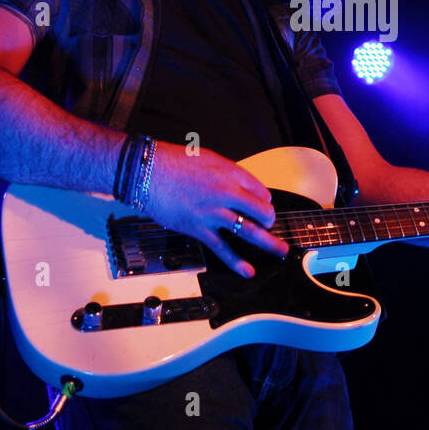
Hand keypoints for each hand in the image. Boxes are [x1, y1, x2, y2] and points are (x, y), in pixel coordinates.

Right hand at [142, 141, 287, 277]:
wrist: (148, 171)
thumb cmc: (174, 162)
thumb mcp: (209, 159)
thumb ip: (227, 174)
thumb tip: (238, 188)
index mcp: (231, 173)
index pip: (261, 191)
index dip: (264, 200)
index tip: (261, 206)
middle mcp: (227, 192)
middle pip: (262, 211)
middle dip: (270, 221)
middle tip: (270, 226)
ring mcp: (214, 212)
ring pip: (249, 231)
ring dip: (268, 243)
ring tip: (280, 250)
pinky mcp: (199, 228)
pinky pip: (223, 248)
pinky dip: (237, 262)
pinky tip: (248, 271)